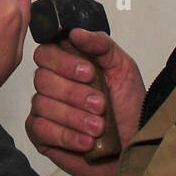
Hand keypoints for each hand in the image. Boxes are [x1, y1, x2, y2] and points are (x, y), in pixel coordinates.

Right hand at [25, 28, 145, 175]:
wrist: (134, 143)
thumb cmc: (128, 106)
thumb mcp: (123, 68)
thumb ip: (102, 45)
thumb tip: (76, 32)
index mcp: (68, 64)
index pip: (46, 52)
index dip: (64, 62)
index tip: (88, 73)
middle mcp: (53, 84)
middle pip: (42, 78)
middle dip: (74, 93)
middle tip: (100, 104)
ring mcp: (44, 109)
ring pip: (42, 104)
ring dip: (74, 117)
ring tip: (99, 127)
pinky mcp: (41, 135)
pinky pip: (41, 129)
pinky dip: (66, 135)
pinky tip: (87, 141)